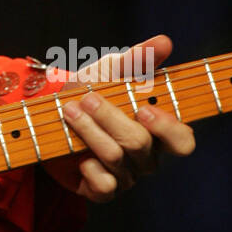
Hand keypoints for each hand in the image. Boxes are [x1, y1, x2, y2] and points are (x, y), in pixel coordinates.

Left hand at [42, 34, 195, 202]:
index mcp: (157, 130)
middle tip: (88, 99)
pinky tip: (76, 154)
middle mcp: (146, 156)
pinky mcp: (102, 190)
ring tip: (69, 111)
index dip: (168, 129)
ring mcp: (126, 175)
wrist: (49, 114)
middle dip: (110, 118)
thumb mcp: (110, 70)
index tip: (144, 109)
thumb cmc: (90, 91)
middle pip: (140, 144)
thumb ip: (138, 58)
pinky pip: (103, 186)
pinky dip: (87, 167)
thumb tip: (165, 41)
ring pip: (116, 158)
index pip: (182, 141)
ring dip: (89, 131)